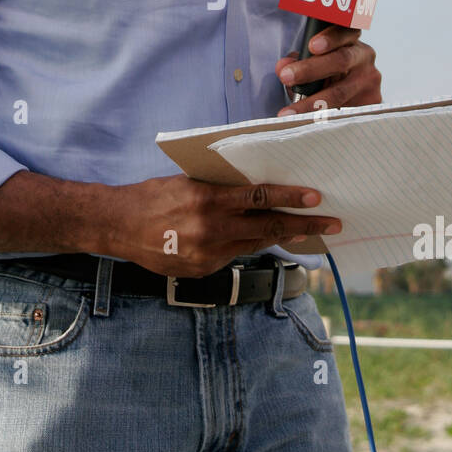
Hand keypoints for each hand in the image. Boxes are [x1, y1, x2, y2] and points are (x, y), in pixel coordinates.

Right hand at [103, 175, 342, 277]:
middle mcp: (211, 228)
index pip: (259, 197)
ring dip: (283, 239)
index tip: (315, 197)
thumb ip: (221, 189)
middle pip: (267, 227)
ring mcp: (208, 253)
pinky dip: (248, 246)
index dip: (290, 198)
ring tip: (307, 233)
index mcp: (209, 199)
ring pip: (255, 244)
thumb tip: (256, 190)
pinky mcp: (203, 269)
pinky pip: (234, 256)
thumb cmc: (154, 196)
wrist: (119, 225)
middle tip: (332, 223)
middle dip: (303, 225)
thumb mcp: (189, 182)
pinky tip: (262, 241)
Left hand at [275, 26, 380, 115]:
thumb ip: (297, 62)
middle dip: (311, 69)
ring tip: (289, 112)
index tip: (312, 46)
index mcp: (350, 39)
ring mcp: (370, 80)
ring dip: (312, 103)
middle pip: (341, 60)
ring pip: (341, 92)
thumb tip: (283, 67)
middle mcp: (364, 56)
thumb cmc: (329, 72)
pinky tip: (307, 123)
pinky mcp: (372, 102)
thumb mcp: (312, 61)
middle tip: (287, 77)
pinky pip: (345, 112)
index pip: (344, 31)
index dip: (330, 38)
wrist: (353, 95)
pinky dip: (323, 118)